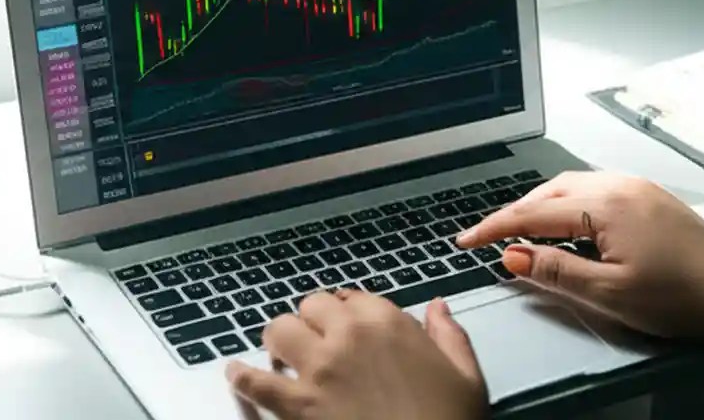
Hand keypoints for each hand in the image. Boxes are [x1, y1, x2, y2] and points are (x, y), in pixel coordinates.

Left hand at [226, 291, 487, 419]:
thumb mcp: (467, 376)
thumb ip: (450, 336)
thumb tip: (437, 307)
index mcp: (389, 322)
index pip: (352, 297)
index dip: (346, 312)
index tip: (345, 325)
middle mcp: (349, 335)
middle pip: (311, 305)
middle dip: (311, 321)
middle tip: (315, 340)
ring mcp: (319, 369)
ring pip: (278, 330)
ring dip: (279, 341)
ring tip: (281, 355)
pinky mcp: (298, 405)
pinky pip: (254, 382)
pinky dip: (240, 377)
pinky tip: (235, 374)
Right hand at [457, 172, 703, 360]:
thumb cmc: (681, 298)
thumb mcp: (608, 294)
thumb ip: (556, 271)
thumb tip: (513, 255)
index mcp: (606, 204)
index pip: (534, 213)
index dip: (495, 228)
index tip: (466, 240)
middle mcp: (621, 184)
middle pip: (551, 191)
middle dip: (516, 213)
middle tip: (488, 238)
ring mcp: (639, 187)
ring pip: (573, 187)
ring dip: (542, 207)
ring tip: (521, 234)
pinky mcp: (652, 198)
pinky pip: (596, 190)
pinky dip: (569, 206)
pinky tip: (567, 227)